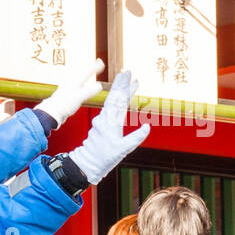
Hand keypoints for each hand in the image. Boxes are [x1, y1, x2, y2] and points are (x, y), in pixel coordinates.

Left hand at [36, 58, 104, 126]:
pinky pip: (77, 85)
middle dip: (91, 68)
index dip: (94, 67)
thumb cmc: (63, 105)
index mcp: (74, 82)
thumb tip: (99, 86)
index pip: (86, 72)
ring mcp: (68, 89)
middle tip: (99, 63)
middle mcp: (71, 83)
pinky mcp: (66, 95)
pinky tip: (80, 86)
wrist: (51, 113)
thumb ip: (89, 91)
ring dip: (86, 74)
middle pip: (83, 73)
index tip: (102, 63)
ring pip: (79, 78)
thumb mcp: (79, 97)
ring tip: (90, 72)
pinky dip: (82, 82)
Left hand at [66, 69, 150, 184]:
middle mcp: (105, 118)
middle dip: (121, 83)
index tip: (133, 78)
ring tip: (127, 80)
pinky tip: (120, 97)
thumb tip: (147, 126)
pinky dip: (116, 100)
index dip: (127, 89)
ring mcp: (102, 121)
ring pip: (111, 101)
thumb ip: (136, 138)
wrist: (88, 163)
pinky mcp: (100, 125)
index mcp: (111, 122)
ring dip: (119, 90)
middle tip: (127, 71)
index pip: (120, 101)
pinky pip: (110, 109)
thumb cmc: (105, 157)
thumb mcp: (123, 149)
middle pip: (114, 97)